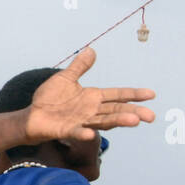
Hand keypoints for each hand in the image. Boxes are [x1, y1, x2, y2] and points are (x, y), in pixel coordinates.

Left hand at [25, 48, 155, 142]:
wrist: (32, 116)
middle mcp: (91, 111)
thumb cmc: (49, 99)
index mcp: (93, 98)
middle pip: (116, 111)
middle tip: (151, 116)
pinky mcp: (66, 130)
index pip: (117, 95)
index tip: (151, 95)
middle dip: (134, 112)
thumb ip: (80, 67)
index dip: (134, 95)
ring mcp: (80, 121)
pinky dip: (83, 133)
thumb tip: (91, 50)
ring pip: (103, 121)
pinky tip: (90, 134)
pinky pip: (77, 132)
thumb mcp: (65, 78)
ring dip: (118, 121)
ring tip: (134, 121)